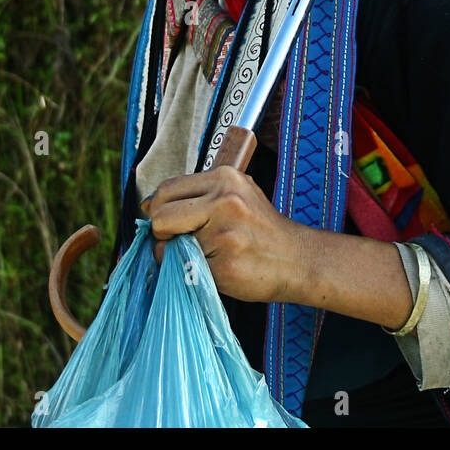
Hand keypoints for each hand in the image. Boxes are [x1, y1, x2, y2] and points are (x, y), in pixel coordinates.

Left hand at [142, 166, 309, 304]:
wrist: (297, 259)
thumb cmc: (261, 231)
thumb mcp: (236, 196)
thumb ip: (199, 196)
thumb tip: (151, 206)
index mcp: (225, 178)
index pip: (166, 189)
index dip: (160, 210)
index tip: (168, 223)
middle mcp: (224, 199)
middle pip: (160, 215)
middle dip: (162, 233)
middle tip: (181, 241)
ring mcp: (225, 231)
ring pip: (168, 245)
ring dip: (177, 254)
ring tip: (207, 254)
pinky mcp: (225, 262)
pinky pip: (184, 268)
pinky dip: (190, 271)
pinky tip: (216, 267)